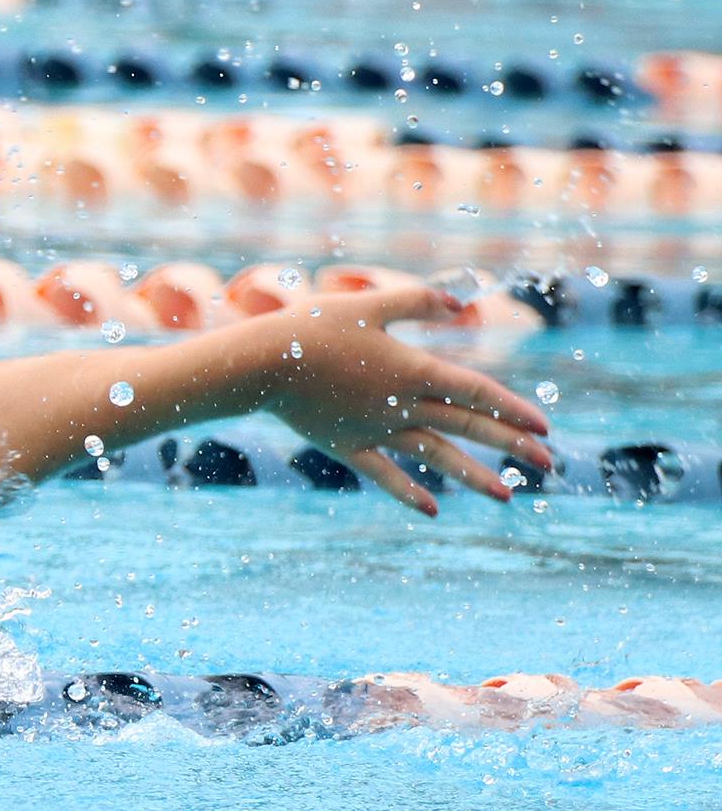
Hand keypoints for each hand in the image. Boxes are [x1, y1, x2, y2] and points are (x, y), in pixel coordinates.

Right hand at [251, 287, 552, 515]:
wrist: (262, 365)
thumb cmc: (312, 327)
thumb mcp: (369, 304)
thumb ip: (418, 301)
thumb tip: (460, 303)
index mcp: (412, 369)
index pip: (475, 392)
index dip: (512, 409)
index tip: (544, 428)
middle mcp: (401, 405)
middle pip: (466, 426)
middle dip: (511, 446)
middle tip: (549, 465)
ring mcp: (375, 430)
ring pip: (435, 455)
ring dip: (473, 477)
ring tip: (507, 496)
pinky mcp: (347, 445)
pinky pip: (383, 473)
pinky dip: (407, 492)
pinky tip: (432, 510)